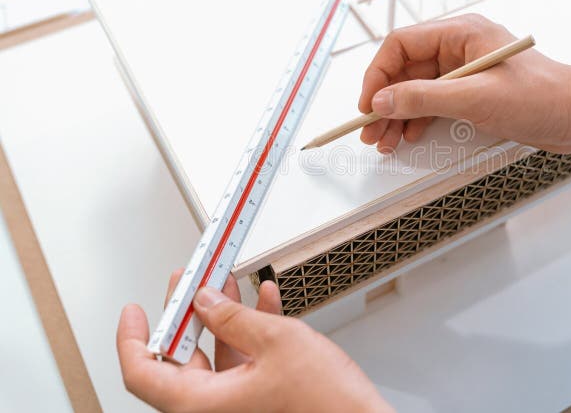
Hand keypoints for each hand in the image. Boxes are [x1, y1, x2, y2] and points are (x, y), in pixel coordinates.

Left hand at [117, 271, 391, 412]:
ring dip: (221, 316)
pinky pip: (241, 362)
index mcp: (202, 405)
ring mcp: (236, 405)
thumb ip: (234, 318)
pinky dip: (248, 331)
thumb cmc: (324, 403)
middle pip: (179, 358)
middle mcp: (212, 410)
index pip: (142, 373)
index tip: (136, 310)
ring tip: (226, 282)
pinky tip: (262, 301)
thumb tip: (206, 302)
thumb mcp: (276, 342)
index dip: (132, 337)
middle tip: (188, 283)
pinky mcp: (258, 399)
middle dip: (186, 314)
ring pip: (213, 355)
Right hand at [358, 14, 570, 152]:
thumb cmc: (542, 96)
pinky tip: (409, 136)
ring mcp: (465, 72)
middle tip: (370, 130)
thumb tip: (382, 100)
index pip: (401, 45)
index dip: (378, 74)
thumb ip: (424, 97)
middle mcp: (459, 48)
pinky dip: (418, 119)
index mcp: (460, 33)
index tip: (368, 104)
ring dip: (398, 114)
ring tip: (385, 141)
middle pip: (405, 70)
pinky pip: (434, 102)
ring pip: (417, 89)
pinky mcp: (474, 93)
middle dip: (385, 100)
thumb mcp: (476, 98)